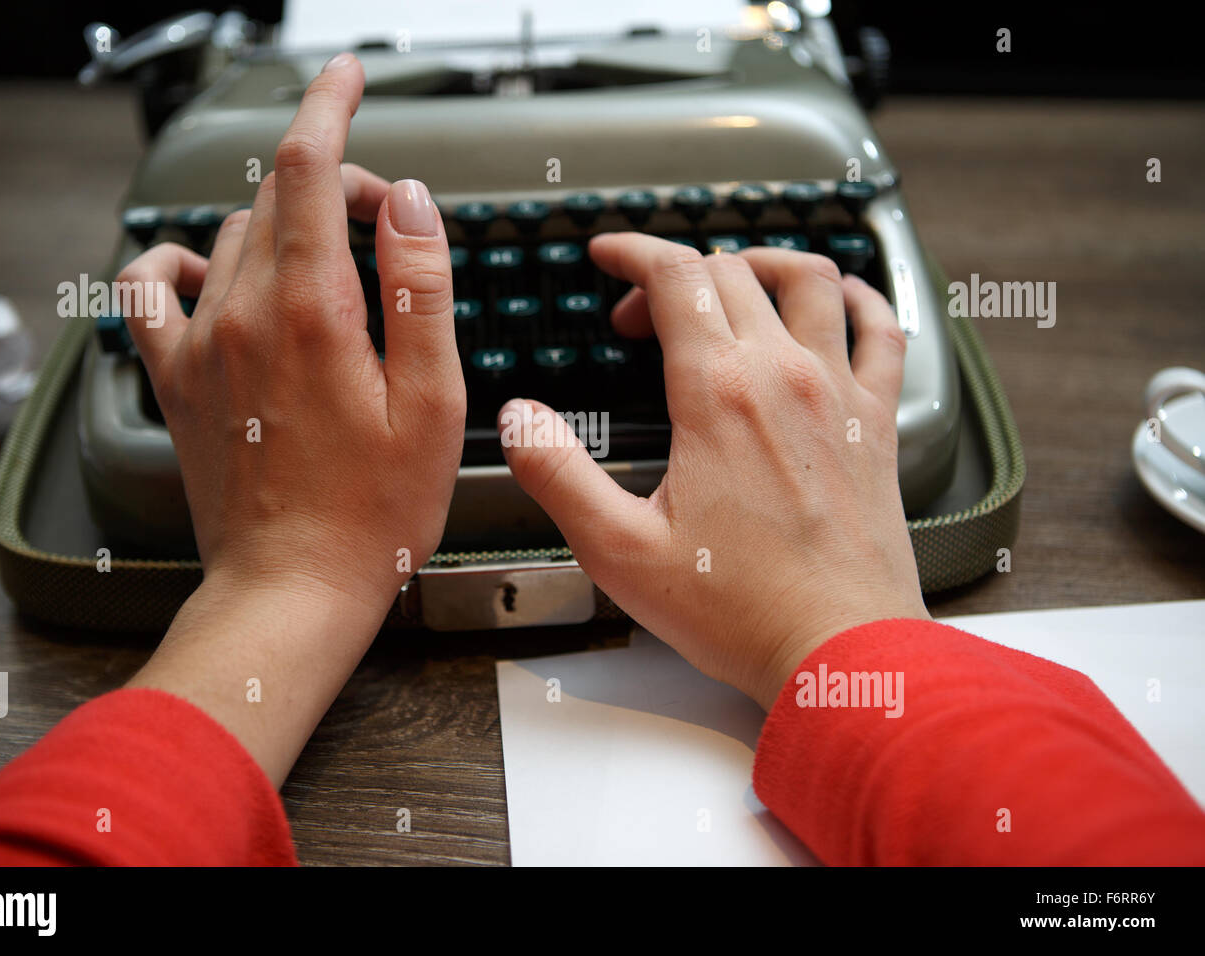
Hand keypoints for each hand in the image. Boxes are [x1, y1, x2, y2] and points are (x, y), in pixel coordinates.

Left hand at [120, 54, 464, 783]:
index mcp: (312, 312)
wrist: (294, 588)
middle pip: (279, 197)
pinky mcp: (177, 379)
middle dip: (338, 186)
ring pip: (233, 234)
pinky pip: (149, 288)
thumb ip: (421, 291)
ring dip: (286, 225)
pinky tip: (215, 277)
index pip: (309, 169)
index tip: (347, 76)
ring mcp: (200, 345)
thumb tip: (409, 204)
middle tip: (390, 228)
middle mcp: (243, 313)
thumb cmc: (375, 512)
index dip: (330, 107)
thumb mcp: (434, 404)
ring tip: (335, 271)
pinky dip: (181, 261)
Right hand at [499, 236, 928, 709]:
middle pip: (731, 271)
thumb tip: (519, 417)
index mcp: (717, 395)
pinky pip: (883, 329)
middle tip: (642, 319)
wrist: (839, 651)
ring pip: (810, 280)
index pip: (676, 276)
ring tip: (729, 282)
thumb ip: (558, 474)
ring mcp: (838, 394)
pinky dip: (858, 299)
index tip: (608, 253)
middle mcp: (784, 376)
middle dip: (675, 275)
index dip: (634, 250)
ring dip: (761, 263)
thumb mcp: (619, 551)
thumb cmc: (739, 610)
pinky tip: (839, 303)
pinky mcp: (876, 423)